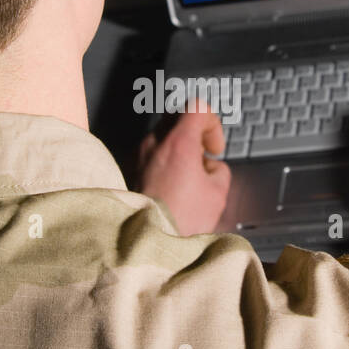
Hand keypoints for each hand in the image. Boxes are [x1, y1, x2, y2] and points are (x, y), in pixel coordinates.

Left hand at [136, 103, 231, 235]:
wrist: (146, 242)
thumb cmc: (180, 220)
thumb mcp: (217, 193)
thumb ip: (219, 170)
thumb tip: (211, 167)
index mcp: (178, 142)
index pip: (197, 107)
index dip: (213, 124)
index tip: (215, 149)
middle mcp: (153, 143)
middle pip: (177, 117)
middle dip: (194, 134)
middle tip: (203, 158)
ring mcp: (138, 155)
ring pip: (162, 136)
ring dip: (179, 149)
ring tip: (188, 178)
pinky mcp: (129, 170)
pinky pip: (150, 154)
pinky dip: (164, 162)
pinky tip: (172, 188)